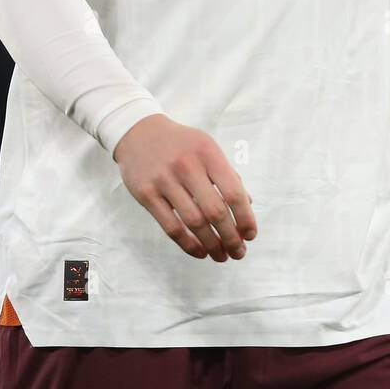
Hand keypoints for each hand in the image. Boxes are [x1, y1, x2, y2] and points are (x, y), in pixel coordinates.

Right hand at [113, 114, 256, 261]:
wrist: (139, 132)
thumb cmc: (181, 144)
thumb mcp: (207, 148)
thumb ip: (227, 174)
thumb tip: (247, 205)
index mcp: (208, 154)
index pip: (233, 192)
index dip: (245, 218)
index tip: (250, 235)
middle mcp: (187, 166)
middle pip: (215, 211)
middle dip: (231, 238)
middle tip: (239, 252)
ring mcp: (164, 180)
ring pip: (194, 223)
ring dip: (211, 245)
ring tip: (221, 256)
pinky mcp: (146, 194)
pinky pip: (171, 227)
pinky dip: (188, 244)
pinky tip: (200, 252)